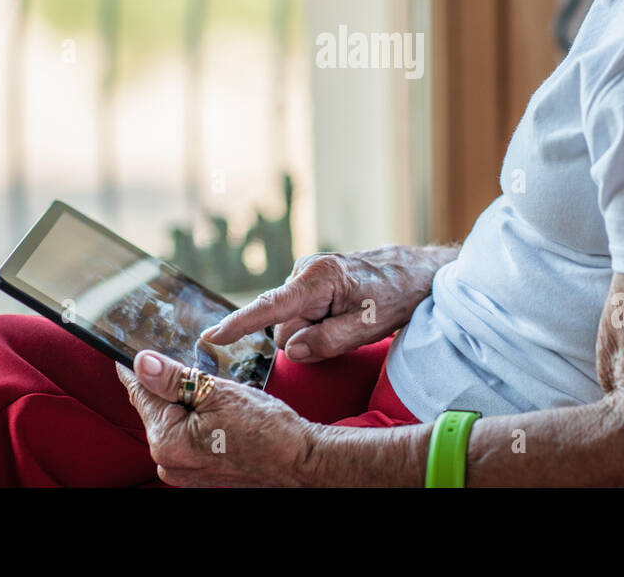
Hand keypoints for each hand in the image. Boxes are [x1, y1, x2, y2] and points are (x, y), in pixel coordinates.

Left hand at [116, 349, 317, 486]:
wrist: (298, 460)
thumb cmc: (266, 429)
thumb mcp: (217, 392)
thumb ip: (174, 378)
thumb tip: (142, 363)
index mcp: (167, 441)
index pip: (141, 393)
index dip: (139, 366)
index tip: (128, 349)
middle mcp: (168, 461)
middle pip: (155, 407)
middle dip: (169, 383)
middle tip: (195, 367)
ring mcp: (182, 469)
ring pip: (171, 419)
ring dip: (184, 400)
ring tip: (214, 390)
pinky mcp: (195, 470)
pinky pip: (183, 434)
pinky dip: (193, 417)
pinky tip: (217, 409)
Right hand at [200, 246, 452, 362]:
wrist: (414, 272)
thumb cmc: (395, 296)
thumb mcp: (366, 327)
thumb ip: (326, 342)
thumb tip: (292, 350)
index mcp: (316, 279)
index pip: (269, 308)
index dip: (238, 325)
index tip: (209, 339)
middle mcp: (305, 272)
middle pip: (286, 325)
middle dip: (306, 339)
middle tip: (346, 333)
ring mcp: (308, 276)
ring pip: (296, 323)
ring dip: (316, 333)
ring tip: (351, 322)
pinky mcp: (313, 284)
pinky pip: (305, 316)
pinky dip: (320, 325)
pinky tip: (345, 318)